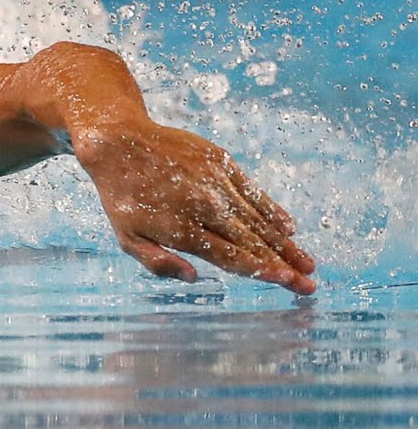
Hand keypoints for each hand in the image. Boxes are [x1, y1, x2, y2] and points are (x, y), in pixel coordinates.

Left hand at [75, 121, 316, 295]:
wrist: (119, 142)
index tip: (289, 283)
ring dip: (285, 243)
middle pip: (253, 242)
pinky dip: (272, 211)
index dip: (264, 271)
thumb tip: (194, 278)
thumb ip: (158, 262)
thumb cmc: (121, 197)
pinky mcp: (221, 163)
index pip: (233, 257)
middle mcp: (205, 206)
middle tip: (309, 285)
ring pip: (258, 219)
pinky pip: (253, 192)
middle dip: (285, 265)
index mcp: (183, 229)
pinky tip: (288, 227)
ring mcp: (216, 182)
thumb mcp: (127, 238)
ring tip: (308, 263)